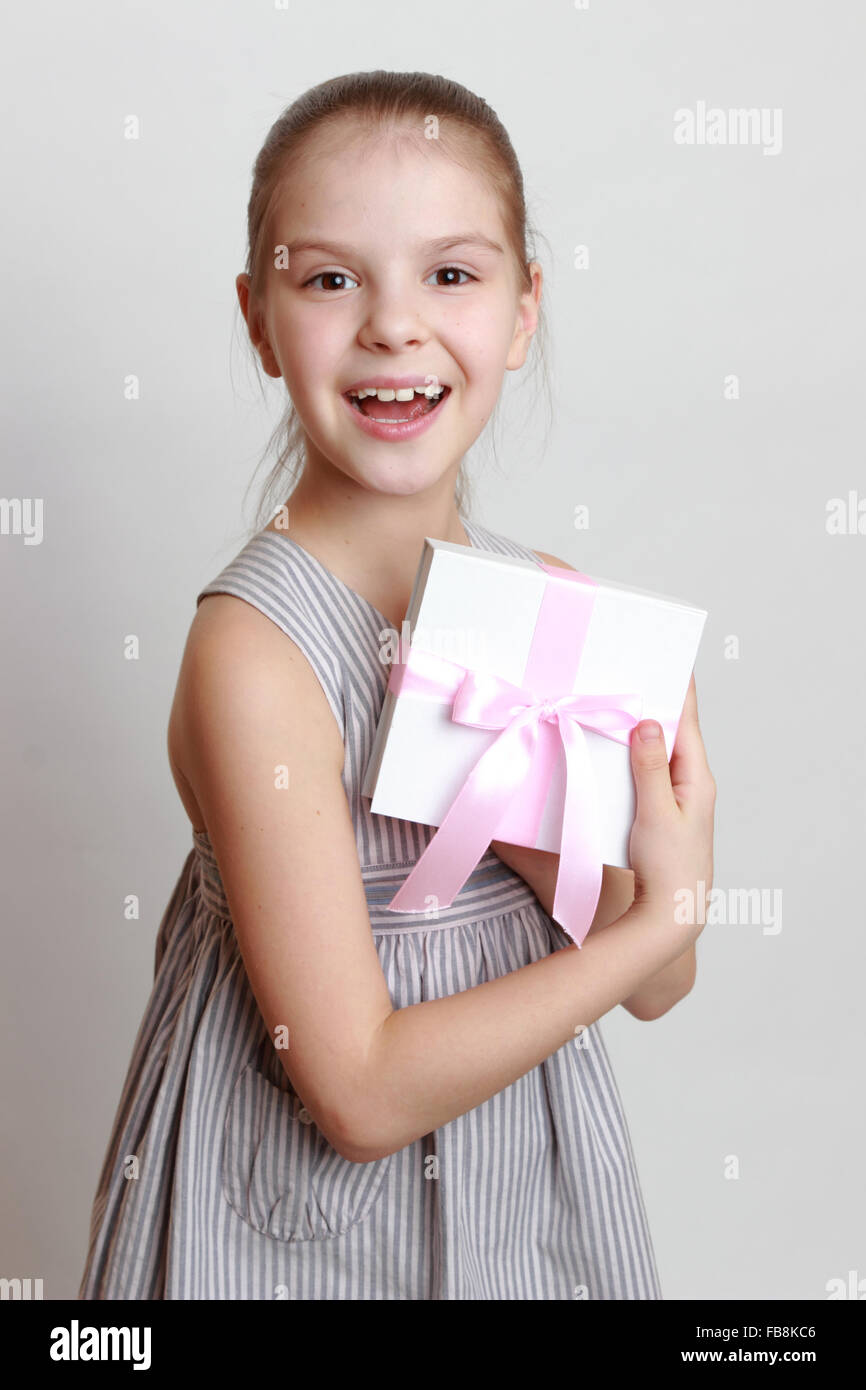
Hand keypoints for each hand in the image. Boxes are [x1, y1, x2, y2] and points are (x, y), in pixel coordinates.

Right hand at [627, 674, 715, 938]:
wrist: (673, 915)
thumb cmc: (671, 868)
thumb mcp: (657, 814)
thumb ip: (650, 767)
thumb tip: (645, 722)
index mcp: (697, 777)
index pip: (687, 719)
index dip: (677, 686)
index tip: (668, 654)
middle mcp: (691, 781)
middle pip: (670, 730)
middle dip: (649, 701)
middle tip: (626, 672)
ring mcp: (676, 796)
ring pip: (654, 751)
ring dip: (635, 729)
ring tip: (612, 702)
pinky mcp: (660, 810)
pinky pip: (646, 772)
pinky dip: (630, 756)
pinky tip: (609, 750)